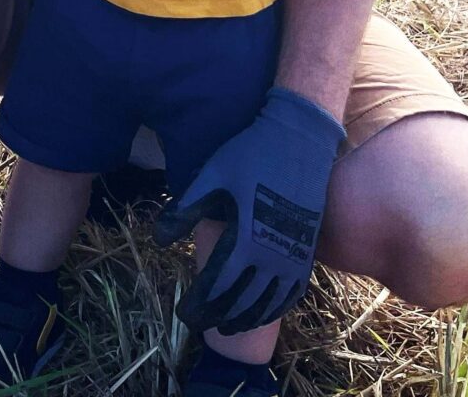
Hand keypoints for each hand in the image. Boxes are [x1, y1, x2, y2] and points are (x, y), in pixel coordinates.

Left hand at [156, 87, 345, 334]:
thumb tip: (159, 241)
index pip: (218, 287)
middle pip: (242, 302)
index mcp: (246, 240)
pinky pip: (293, 292)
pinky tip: (264, 311)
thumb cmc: (252, 154)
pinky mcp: (308, 249)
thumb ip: (186, 209)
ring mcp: (294, 256)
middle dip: (218, 317)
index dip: (200, 304)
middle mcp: (273, 256)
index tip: (183, 313)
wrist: (300, 138)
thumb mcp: (212, 175)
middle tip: (198, 324)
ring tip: (227, 328)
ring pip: (269, 303)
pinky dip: (276, 308)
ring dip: (247, 319)